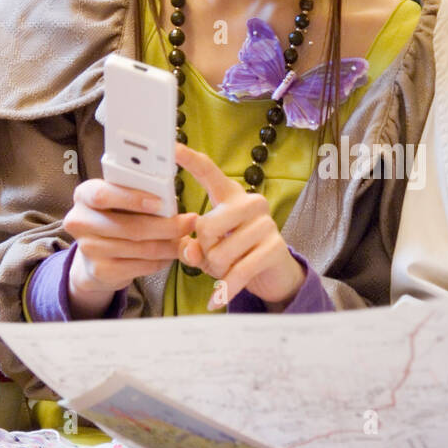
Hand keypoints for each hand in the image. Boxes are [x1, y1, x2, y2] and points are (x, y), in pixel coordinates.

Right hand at [64, 180, 196, 315]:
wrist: (96, 254)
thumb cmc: (116, 217)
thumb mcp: (121, 199)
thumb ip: (140, 194)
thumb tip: (172, 199)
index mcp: (85, 195)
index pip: (103, 195)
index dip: (133, 199)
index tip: (161, 202)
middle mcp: (80, 221)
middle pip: (129, 226)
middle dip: (166, 226)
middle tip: (189, 223)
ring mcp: (88, 248)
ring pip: (140, 248)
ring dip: (169, 245)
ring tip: (184, 239)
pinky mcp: (100, 270)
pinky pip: (141, 265)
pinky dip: (161, 260)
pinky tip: (170, 253)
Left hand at [174, 143, 305, 309]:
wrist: (274, 274)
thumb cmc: (236, 254)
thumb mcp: (209, 250)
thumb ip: (193, 246)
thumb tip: (188, 249)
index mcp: (230, 196)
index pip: (209, 173)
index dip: (190, 160)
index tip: (172, 147)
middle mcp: (251, 203)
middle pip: (206, 226)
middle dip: (203, 249)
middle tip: (214, 255)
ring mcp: (266, 224)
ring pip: (219, 253)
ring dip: (217, 270)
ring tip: (228, 269)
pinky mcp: (275, 248)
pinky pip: (239, 271)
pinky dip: (225, 289)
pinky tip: (216, 301)